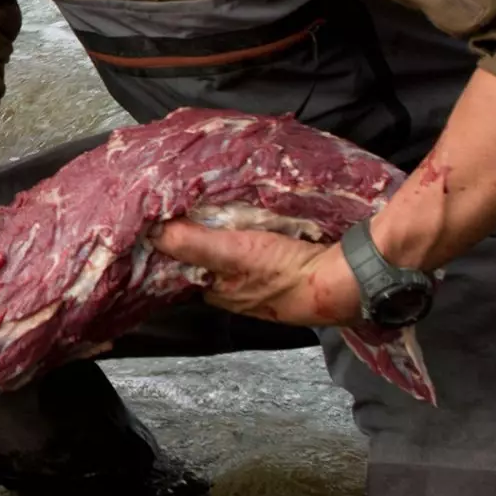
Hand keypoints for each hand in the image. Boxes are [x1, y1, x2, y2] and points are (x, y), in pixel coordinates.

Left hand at [147, 224, 361, 328]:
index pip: (186, 267)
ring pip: (236, 255)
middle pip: (211, 260)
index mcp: (219, 293)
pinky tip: (259, 217)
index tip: (168, 216)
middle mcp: (238, 293)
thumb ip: (193, 244)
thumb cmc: (285, 271)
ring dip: (231, 232)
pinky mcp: (288, 269)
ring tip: (223, 203)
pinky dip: (256, 233)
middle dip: (203, 235)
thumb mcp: (232, 254)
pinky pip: (263, 249)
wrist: (341, 280)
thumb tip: (154, 233)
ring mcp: (264, 284)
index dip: (177, 243)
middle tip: (197, 203)